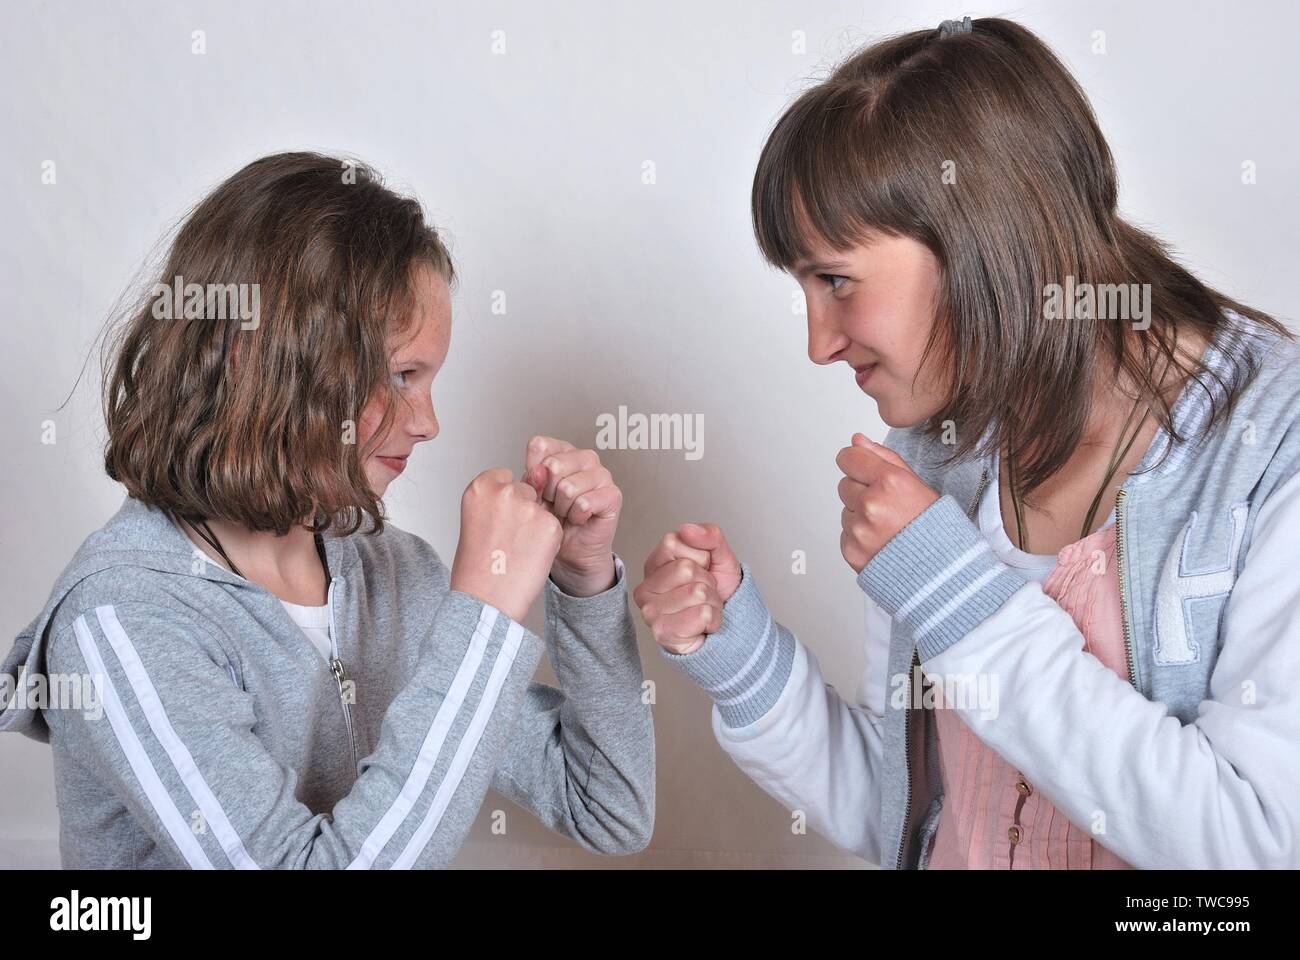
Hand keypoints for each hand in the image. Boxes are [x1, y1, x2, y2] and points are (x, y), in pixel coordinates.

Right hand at [450, 467, 562, 621]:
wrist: (485, 600)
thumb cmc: (476, 566)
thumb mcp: (477, 520)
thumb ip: (497, 498)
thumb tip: (534, 478)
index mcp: (480, 488)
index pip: (504, 477)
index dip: (504, 501)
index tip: (496, 520)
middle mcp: (504, 492)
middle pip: (526, 490)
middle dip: (523, 510)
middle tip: (507, 539)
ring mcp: (528, 508)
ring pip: (542, 509)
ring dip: (536, 526)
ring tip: (517, 551)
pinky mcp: (549, 525)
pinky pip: (554, 527)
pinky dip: (548, 541)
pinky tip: (530, 557)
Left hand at [523, 436, 621, 596]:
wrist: (570, 548)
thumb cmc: (552, 519)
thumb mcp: (532, 496)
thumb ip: (531, 479)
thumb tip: (538, 471)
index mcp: (564, 451)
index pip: (540, 445)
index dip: (534, 473)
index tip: (539, 489)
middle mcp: (585, 458)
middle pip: (553, 465)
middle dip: (548, 492)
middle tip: (554, 503)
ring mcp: (602, 474)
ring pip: (568, 487)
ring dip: (562, 508)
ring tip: (566, 512)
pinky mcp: (613, 495)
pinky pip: (584, 503)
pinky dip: (576, 517)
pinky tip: (579, 518)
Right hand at [633, 522, 739, 654]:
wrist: (728, 629)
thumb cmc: (719, 593)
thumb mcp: (721, 557)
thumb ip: (710, 535)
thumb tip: (687, 528)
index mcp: (655, 564)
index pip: (673, 542)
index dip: (699, 555)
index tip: (701, 568)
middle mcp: (646, 587)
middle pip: (686, 569)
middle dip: (708, 581)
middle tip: (704, 592)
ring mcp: (650, 612)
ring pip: (697, 593)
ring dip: (712, 602)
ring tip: (704, 608)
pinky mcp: (663, 632)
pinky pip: (702, 614)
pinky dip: (713, 619)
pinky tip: (703, 625)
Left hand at [837, 433, 939, 572]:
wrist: (941, 571)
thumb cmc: (934, 527)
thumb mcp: (916, 484)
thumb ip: (884, 458)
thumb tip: (857, 440)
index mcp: (890, 482)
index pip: (848, 458)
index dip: (856, 462)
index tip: (862, 469)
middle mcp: (871, 505)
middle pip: (845, 485)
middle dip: (861, 492)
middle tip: (888, 507)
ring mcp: (859, 530)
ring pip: (845, 511)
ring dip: (860, 516)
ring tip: (888, 528)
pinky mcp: (851, 551)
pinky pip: (846, 534)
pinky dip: (859, 537)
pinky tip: (882, 542)